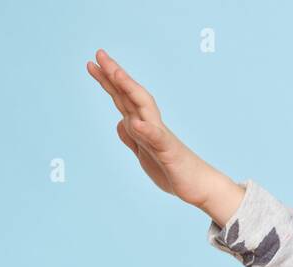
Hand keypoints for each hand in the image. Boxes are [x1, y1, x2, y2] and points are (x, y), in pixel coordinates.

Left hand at [86, 48, 241, 221]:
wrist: (200, 186)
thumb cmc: (174, 170)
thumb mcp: (145, 155)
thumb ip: (133, 138)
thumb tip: (121, 123)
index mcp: (143, 127)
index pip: (123, 99)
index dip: (108, 81)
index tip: (93, 63)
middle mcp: (152, 125)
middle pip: (131, 95)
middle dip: (115, 75)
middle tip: (99, 53)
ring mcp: (162, 137)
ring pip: (144, 109)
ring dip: (131, 90)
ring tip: (116, 74)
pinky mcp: (170, 153)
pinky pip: (158, 140)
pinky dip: (147, 130)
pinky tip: (136, 123)